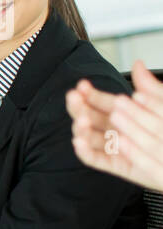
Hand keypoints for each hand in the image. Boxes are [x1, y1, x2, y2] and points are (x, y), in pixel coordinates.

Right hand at [67, 61, 162, 192]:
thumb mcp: (162, 104)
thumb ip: (149, 88)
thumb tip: (138, 64)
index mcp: (122, 113)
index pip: (99, 101)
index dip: (89, 93)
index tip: (82, 85)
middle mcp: (113, 129)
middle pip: (88, 117)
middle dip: (78, 107)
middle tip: (74, 98)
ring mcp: (112, 146)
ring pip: (88, 137)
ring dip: (80, 128)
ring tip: (82, 120)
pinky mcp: (114, 164)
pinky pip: (95, 159)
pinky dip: (84, 151)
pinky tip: (79, 141)